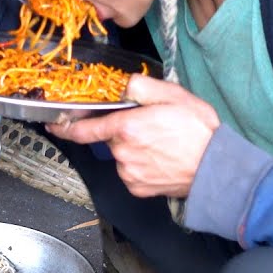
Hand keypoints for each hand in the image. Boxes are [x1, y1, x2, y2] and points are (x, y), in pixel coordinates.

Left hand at [45, 76, 220, 197]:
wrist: (219, 169)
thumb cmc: (199, 131)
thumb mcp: (172, 95)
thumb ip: (140, 86)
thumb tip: (121, 85)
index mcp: (126, 128)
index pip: (83, 129)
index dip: (64, 126)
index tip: (53, 124)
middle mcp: (122, 152)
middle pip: (109, 138)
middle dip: (122, 131)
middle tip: (150, 128)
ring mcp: (129, 172)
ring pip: (120, 155)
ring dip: (133, 148)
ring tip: (161, 145)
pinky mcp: (137, 187)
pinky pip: (130, 171)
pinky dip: (140, 164)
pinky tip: (160, 159)